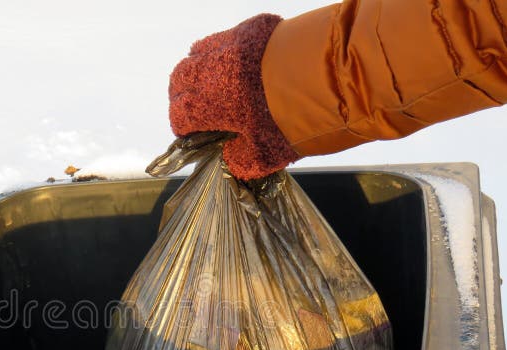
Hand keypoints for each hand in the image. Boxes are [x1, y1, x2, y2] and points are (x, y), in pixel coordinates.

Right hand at [168, 14, 298, 179]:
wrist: (327, 79)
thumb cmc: (290, 122)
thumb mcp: (264, 156)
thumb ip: (240, 161)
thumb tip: (230, 157)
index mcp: (206, 105)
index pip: (179, 115)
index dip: (182, 128)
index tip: (191, 134)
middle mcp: (209, 72)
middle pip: (179, 80)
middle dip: (182, 95)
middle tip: (195, 107)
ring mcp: (228, 47)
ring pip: (196, 54)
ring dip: (197, 70)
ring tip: (212, 83)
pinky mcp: (250, 31)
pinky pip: (223, 39)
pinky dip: (221, 52)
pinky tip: (237, 65)